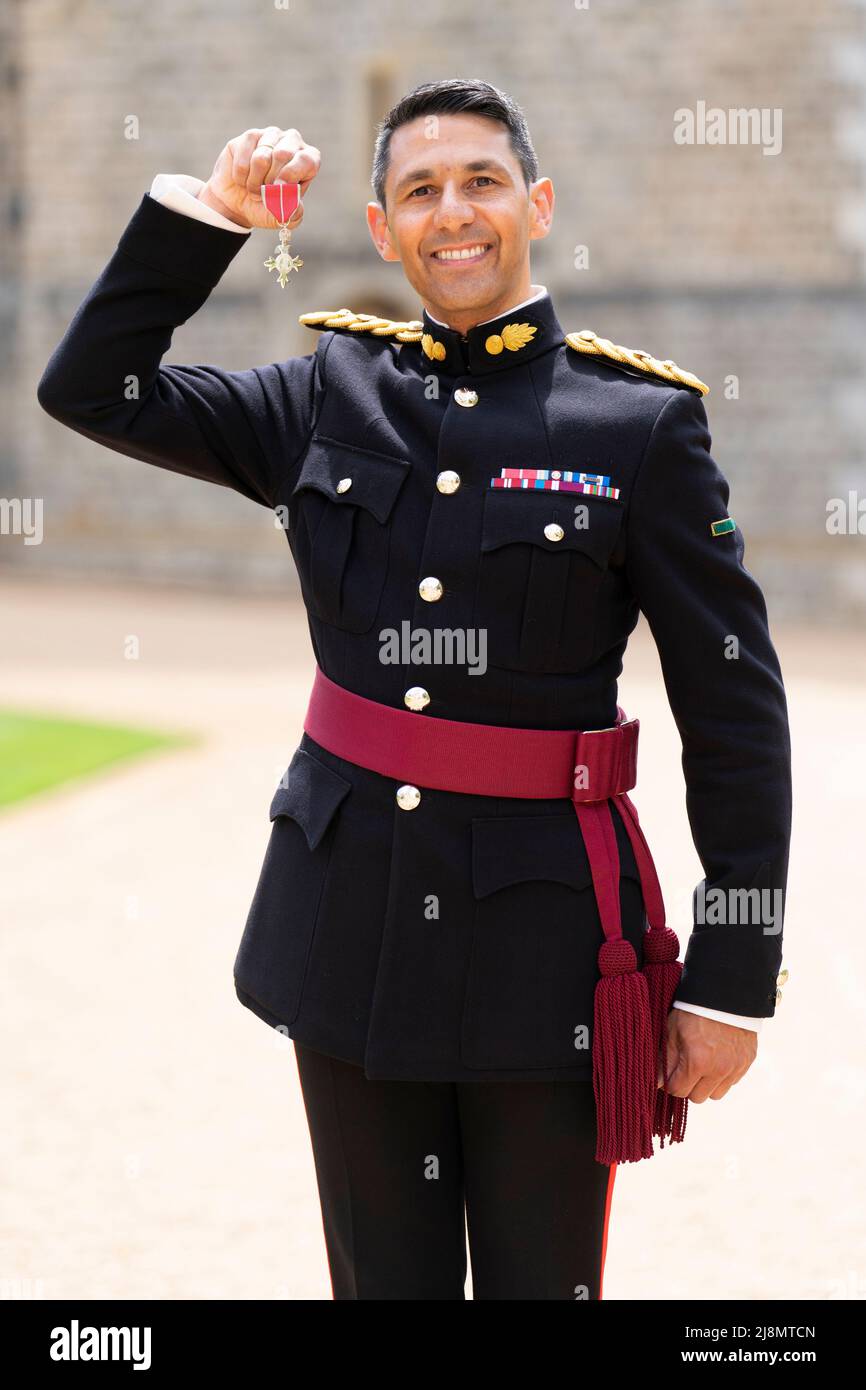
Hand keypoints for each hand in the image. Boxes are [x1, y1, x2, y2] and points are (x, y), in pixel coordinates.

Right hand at [198, 126, 320, 230]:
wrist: (238, 204)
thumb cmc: (266, 208)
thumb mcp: (282, 217)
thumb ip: (293, 215)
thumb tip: (296, 205)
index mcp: (308, 160)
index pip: (307, 160)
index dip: (291, 175)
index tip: (279, 189)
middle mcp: (292, 142)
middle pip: (282, 155)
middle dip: (270, 181)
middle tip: (265, 193)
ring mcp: (271, 135)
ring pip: (261, 158)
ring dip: (254, 182)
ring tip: (254, 188)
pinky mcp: (250, 136)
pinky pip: (243, 158)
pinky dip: (241, 177)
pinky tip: (243, 179)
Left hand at [658, 1008, 757, 1102]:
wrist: (725, 993)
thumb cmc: (693, 1010)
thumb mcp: (672, 1031)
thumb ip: (665, 1060)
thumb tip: (656, 1083)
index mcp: (697, 1062)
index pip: (678, 1091)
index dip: (671, 1084)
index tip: (670, 1074)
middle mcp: (719, 1069)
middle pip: (698, 1097)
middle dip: (689, 1086)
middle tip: (686, 1068)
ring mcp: (735, 1067)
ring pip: (716, 1094)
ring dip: (707, 1084)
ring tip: (703, 1064)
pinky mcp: (747, 1062)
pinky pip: (732, 1082)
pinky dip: (723, 1076)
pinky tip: (717, 1058)